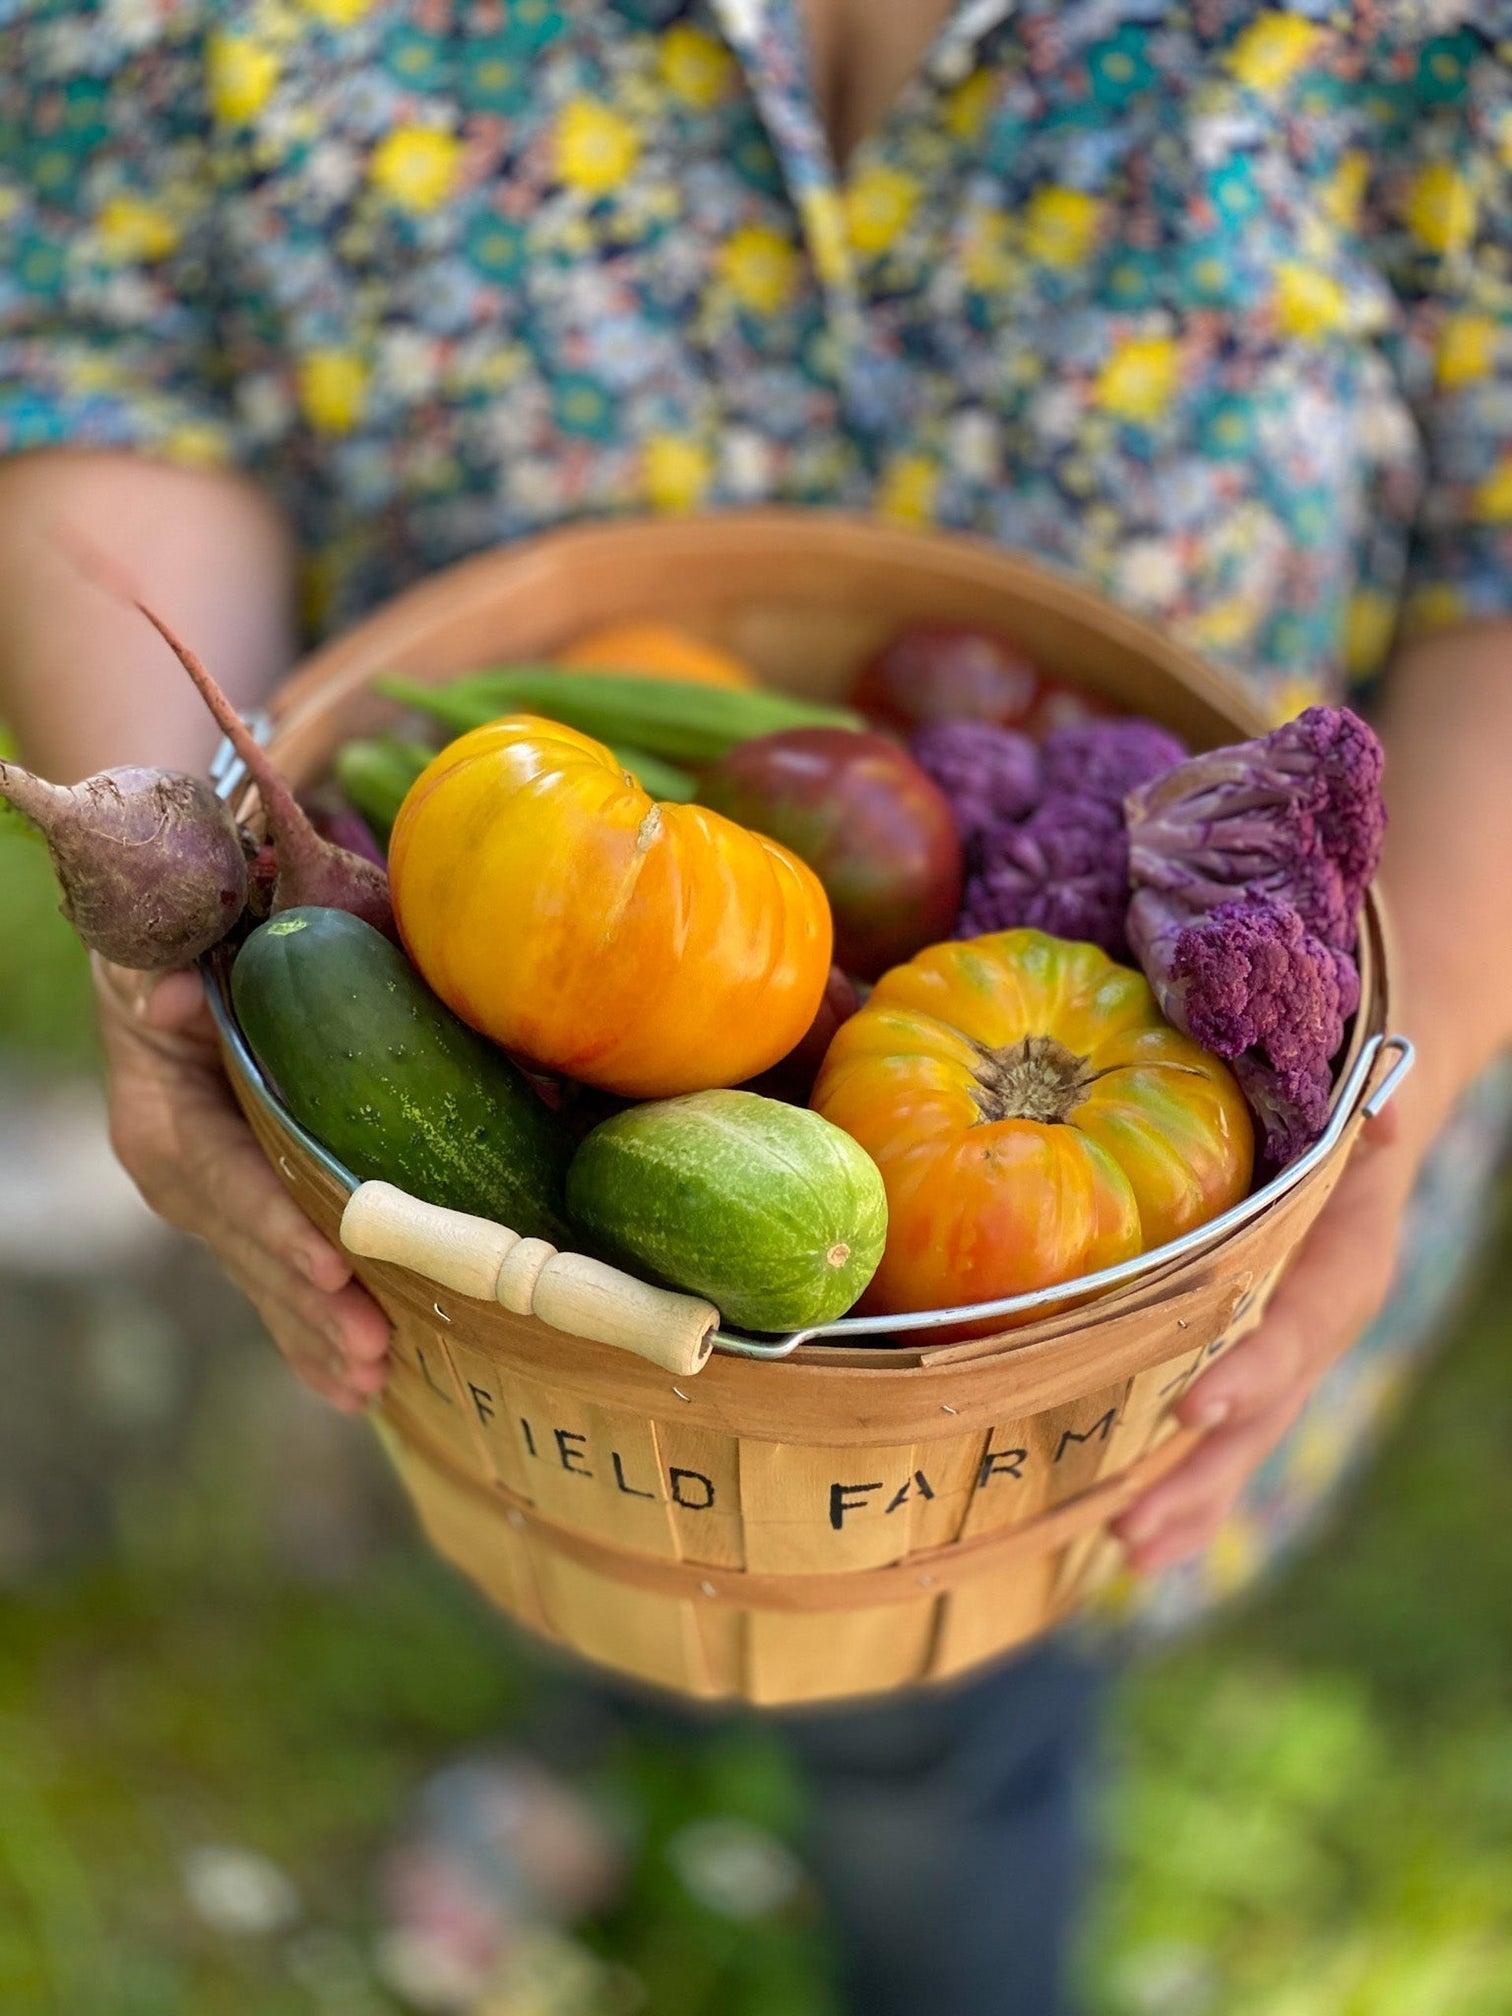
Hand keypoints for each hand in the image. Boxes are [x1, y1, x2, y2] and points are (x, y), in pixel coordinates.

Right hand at [96, 958, 390, 1411]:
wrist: (177, 964)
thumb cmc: (182, 948)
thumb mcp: (156, 947)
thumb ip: (155, 968)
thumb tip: (167, 998)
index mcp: (164, 1122)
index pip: (225, 1182)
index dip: (275, 1225)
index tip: (331, 1264)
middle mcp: (184, 1179)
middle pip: (252, 1251)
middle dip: (309, 1307)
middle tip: (374, 1352)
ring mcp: (217, 1207)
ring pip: (268, 1281)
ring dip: (317, 1335)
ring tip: (374, 1383)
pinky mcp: (250, 1216)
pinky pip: (279, 1282)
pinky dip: (311, 1333)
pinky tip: (354, 1388)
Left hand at [1114, 1105, 1411, 1573]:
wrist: (1373, 1111)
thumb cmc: (1345, 1091)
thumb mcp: (1362, 1083)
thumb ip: (1372, 1107)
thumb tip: (1389, 1111)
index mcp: (1345, 1266)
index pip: (1302, 1329)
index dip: (1254, 1372)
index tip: (1194, 1408)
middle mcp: (1318, 1325)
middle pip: (1264, 1416)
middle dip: (1200, 1477)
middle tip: (1130, 1526)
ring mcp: (1289, 1356)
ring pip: (1242, 1442)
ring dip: (1185, 1501)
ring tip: (1123, 1552)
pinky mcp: (1256, 1365)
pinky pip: (1225, 1434)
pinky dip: (1185, 1488)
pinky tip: (1129, 1540)